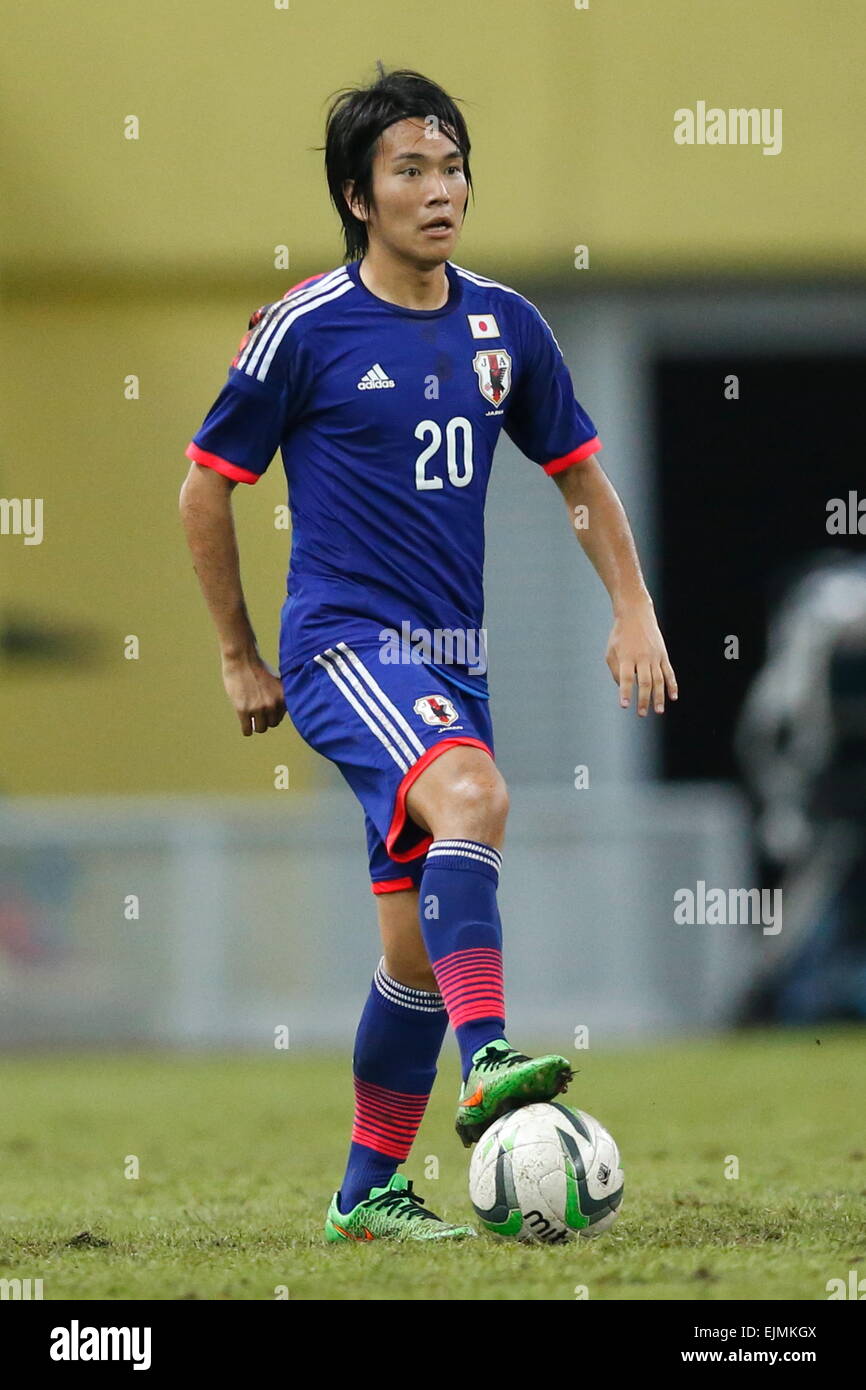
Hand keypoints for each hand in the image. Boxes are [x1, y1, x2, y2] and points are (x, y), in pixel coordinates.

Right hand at [221, 651, 286, 735]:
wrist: (242, 659)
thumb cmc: (258, 668)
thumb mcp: (277, 680)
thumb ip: (280, 696)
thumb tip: (281, 711)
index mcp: (283, 697)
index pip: (281, 717)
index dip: (272, 714)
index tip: (265, 709)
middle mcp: (273, 704)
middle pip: (271, 724)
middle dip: (264, 720)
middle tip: (257, 713)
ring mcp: (258, 708)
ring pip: (260, 729)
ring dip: (255, 725)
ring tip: (251, 718)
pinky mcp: (243, 710)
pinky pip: (247, 730)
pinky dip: (246, 730)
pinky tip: (245, 724)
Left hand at [605, 600, 677, 715]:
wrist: (636, 615)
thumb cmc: (620, 636)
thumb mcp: (611, 652)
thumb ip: (615, 671)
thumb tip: (624, 688)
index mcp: (626, 657)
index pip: (626, 678)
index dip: (626, 692)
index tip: (625, 705)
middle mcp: (641, 658)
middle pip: (644, 682)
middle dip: (644, 700)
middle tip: (642, 714)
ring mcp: (654, 656)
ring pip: (658, 680)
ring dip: (659, 697)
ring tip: (658, 711)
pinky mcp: (663, 655)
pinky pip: (669, 672)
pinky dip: (672, 685)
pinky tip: (673, 697)